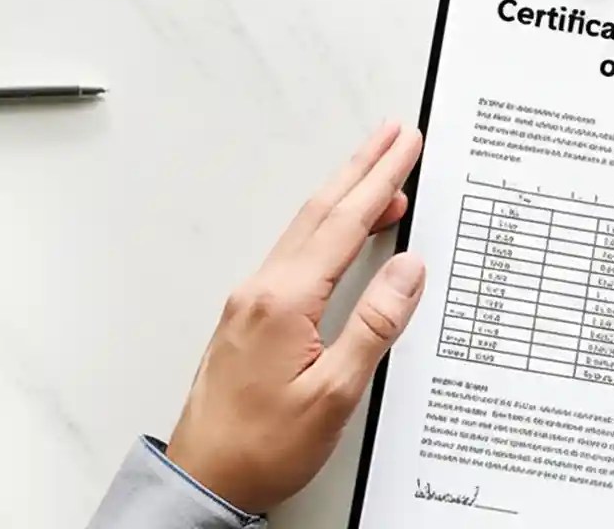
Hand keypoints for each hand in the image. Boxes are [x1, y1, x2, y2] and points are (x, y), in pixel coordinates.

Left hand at [165, 121, 425, 513]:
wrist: (205, 480)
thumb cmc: (262, 446)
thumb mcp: (334, 392)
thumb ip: (375, 324)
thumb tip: (408, 270)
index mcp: (284, 301)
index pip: (345, 224)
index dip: (381, 181)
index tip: (406, 148)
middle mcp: (263, 290)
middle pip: (322, 210)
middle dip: (362, 166)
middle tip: (394, 133)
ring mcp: (252, 301)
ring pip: (307, 227)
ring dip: (345, 193)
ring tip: (379, 171)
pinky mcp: (251, 317)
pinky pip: (296, 251)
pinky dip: (328, 227)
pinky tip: (343, 230)